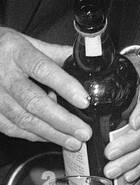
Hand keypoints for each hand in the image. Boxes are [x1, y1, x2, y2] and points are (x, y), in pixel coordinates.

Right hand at [0, 28, 90, 148]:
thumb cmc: (4, 47)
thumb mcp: (28, 42)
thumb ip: (56, 54)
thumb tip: (87, 62)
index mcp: (16, 51)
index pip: (42, 69)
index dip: (65, 86)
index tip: (84, 101)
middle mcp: (3, 73)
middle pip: (33, 101)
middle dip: (62, 120)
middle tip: (83, 132)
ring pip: (22, 118)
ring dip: (51, 133)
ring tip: (73, 142)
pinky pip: (10, 127)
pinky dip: (32, 135)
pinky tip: (51, 138)